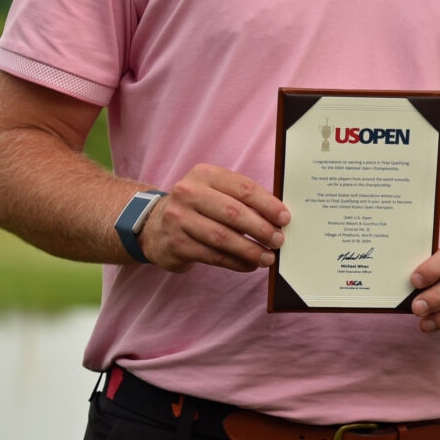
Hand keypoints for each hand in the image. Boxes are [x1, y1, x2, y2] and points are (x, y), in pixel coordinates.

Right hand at [139, 165, 289, 273]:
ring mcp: (178, 219)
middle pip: (234, 213)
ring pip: (223, 238)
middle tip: (278, 240)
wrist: (154, 225)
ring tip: (268, 257)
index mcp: (204, 174)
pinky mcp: (176, 243)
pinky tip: (249, 265)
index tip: (285, 219)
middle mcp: (188, 193)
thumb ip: (242, 199)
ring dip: (250, 250)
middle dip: (261, 229)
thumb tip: (279, 217)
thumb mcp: (214, 191)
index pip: (244, 188)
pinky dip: (235, 262)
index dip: (268, 205)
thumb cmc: (198, 207)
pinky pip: (213, 255)